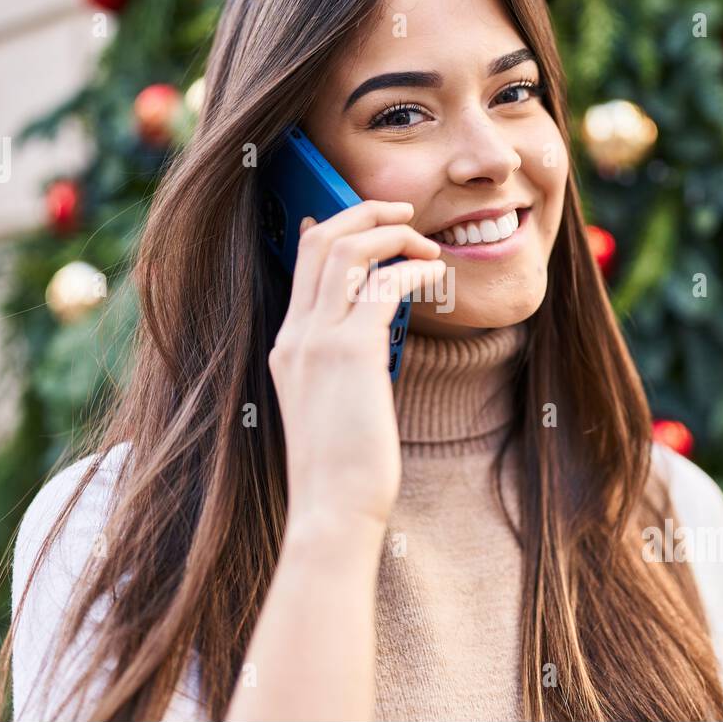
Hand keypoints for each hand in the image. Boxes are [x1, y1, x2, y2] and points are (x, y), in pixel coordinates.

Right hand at [267, 200, 445, 534]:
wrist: (331, 509)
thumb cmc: (341, 469)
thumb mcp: (328, 406)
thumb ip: (339, 367)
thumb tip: (369, 340)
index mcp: (288, 346)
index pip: (301, 263)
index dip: (329, 226)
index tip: (357, 214)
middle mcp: (296, 335)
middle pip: (322, 241)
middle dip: (365, 213)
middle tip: (405, 212)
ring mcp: (318, 342)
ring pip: (348, 251)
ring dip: (392, 234)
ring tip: (426, 244)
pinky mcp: (352, 354)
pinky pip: (384, 287)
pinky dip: (412, 270)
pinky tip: (435, 275)